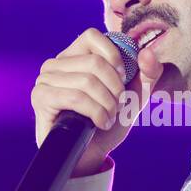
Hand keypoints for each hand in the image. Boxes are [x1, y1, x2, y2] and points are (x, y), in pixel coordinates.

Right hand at [31, 28, 163, 174]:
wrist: (90, 154)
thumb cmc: (109, 121)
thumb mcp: (136, 95)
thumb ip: (149, 73)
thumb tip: (146, 53)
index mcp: (75, 55)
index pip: (92, 35)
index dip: (114, 56)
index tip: (123, 79)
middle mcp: (56, 64)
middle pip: (95, 62)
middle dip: (115, 89)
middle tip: (118, 106)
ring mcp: (45, 80)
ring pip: (87, 81)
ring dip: (106, 104)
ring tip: (109, 118)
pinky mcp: (41, 97)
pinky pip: (75, 97)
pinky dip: (95, 112)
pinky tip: (100, 123)